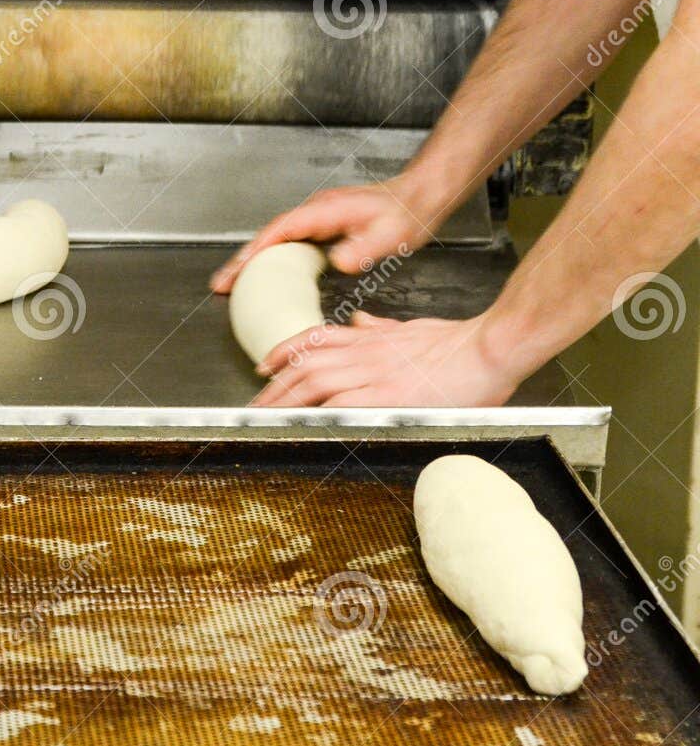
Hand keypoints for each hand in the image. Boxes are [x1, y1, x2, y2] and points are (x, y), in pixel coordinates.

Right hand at [210, 177, 443, 294]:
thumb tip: (337, 262)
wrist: (418, 197)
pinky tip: (265, 275)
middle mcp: (315, 212)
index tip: (237, 270)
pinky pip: (288, 243)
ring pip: (275, 240)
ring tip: (233, 283)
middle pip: (268, 236)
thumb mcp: (389, 235)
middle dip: (242, 260)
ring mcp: (317, 218)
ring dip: (253, 261)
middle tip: (220, 284)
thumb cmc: (405, 214)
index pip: (280, 230)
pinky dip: (270, 259)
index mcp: (325, 211)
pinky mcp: (322, 226)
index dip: (256, 251)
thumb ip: (362, 248)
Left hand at [250, 312, 524, 407]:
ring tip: (264, 416)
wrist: (490, 346)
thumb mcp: (413, 328)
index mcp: (372, 338)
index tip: (264, 363)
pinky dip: (316, 412)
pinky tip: (300, 423)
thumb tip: (362, 323)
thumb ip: (382, 328)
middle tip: (254, 403)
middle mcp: (366, 352)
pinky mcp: (387, 395)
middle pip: (305, 363)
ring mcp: (374, 373)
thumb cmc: (461, 342)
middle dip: (275, 384)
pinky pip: (340, 403)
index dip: (284, 350)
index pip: (316, 338)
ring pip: (313, 380)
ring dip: (284, 399)